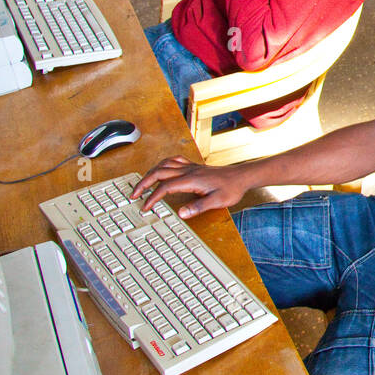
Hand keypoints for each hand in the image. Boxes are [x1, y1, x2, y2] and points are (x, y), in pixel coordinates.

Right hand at [130, 156, 249, 218]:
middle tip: (133, 194)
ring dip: (150, 173)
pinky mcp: (194, 166)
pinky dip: (162, 164)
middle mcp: (188, 171)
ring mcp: (190, 167)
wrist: (241, 177)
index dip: (152, 198)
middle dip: (143, 183)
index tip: (145, 207)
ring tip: (142, 183)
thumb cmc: (231, 189)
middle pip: (158, 173)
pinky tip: (160, 170)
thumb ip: (198, 207)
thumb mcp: (217, 202)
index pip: (165, 187)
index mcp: (191, 180)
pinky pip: (173, 161)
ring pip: (163, 165)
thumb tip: (181, 213)